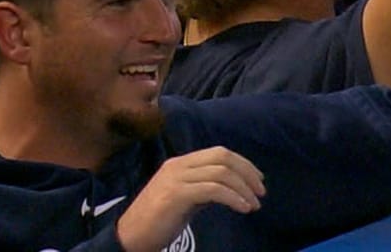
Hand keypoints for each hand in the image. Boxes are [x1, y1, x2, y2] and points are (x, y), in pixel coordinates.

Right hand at [116, 147, 265, 251]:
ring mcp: (176, 178)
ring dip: (243, 189)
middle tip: (261, 192)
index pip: (219, 153)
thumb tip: (234, 187)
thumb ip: (205, 187)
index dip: (243, 164)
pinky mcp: (176, 195)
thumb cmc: (158, 221)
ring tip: (254, 205)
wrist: (129, 238)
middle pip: (223, 157)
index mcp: (181, 163)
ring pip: (221, 173)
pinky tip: (243, 208)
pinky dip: (233, 198)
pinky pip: (213, 190)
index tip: (258, 180)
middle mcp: (178, 165)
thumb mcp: (185, 198)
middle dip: (247, 173)